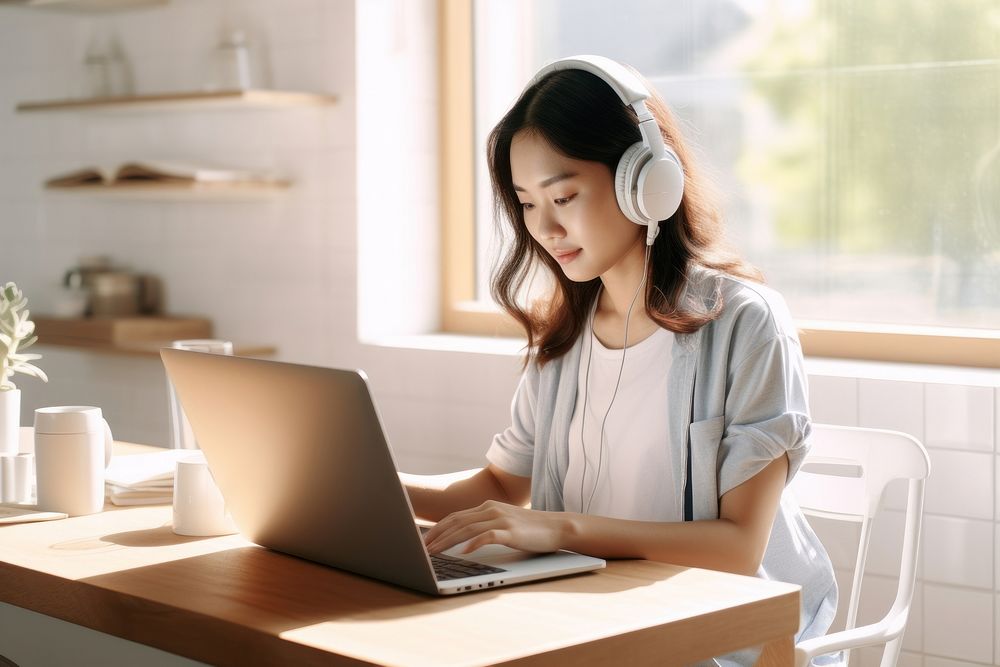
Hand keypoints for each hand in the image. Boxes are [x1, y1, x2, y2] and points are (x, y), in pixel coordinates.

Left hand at [423, 500, 569, 554]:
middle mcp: (491, 509)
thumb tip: (463, 538)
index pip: (455, 516)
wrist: (557, 526)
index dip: (437, 528)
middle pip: (456, 522)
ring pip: (467, 529)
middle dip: (436, 535)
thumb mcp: (503, 522)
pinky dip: (473, 543)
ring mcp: (501, 519)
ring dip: (447, 541)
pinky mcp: (511, 531)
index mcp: (487, 506)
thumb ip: (485, 525)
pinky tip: (464, 552)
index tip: (424, 539)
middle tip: (422, 548)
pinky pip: (488, 536)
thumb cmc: (529, 529)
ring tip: (434, 552)